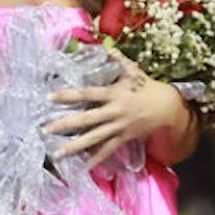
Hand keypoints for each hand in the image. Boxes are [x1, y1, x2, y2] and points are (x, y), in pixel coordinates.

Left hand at [43, 48, 189, 167]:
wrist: (169, 108)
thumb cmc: (147, 87)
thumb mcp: (133, 71)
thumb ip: (118, 60)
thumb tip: (106, 47)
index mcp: (113, 93)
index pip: (87, 93)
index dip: (68, 95)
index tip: (49, 97)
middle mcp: (114, 111)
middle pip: (86, 119)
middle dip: (66, 124)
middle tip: (46, 129)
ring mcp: (119, 127)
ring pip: (94, 138)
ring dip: (75, 146)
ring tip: (57, 153)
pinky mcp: (124, 137)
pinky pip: (108, 150)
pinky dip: (96, 159)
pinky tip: (83, 167)